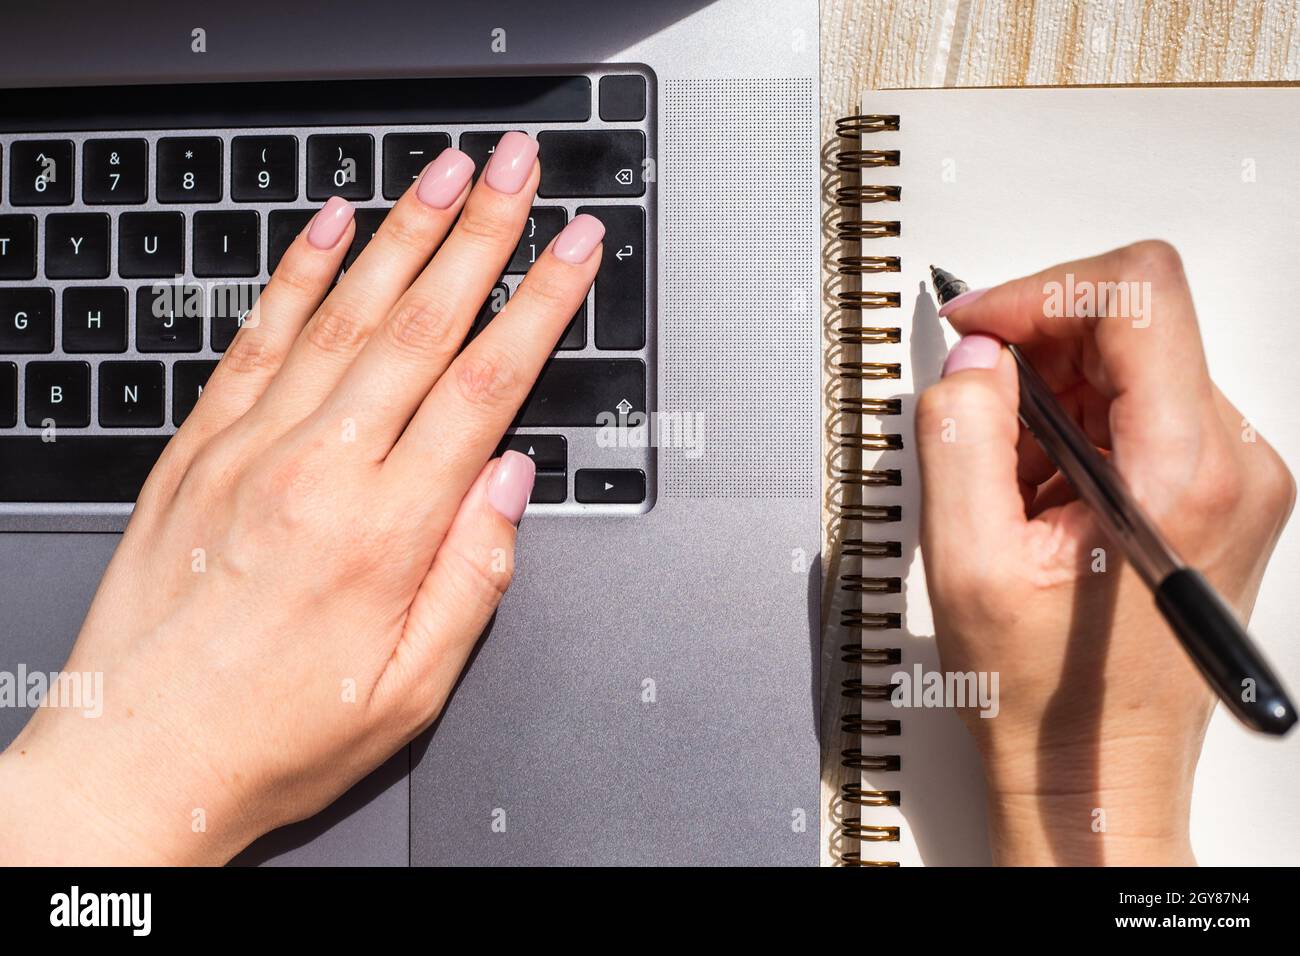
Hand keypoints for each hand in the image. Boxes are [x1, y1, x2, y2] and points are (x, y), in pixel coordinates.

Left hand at [0, 133, 604, 864]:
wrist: (136, 762)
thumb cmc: (273, 737)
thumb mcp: (410, 692)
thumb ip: (472, 579)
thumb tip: (509, 482)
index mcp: (381, 534)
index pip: (483, 389)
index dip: (540, 307)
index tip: (575, 250)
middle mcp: (314, 473)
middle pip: (421, 327)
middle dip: (482, 236)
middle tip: (518, 170)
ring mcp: (247, 450)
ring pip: (344, 316)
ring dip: (404, 235)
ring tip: (447, 174)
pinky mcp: (197, 448)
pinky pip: (255, 339)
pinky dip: (297, 275)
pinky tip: (332, 227)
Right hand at [916, 241, 1295, 864]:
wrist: (1097, 768)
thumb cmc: (1047, 695)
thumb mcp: (968, 563)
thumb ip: (961, 437)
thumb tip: (973, 360)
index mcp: (1185, 473)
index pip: (1138, 295)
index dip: (1042, 290)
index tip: (982, 327)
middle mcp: (1232, 465)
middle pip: (1137, 321)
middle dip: (1039, 349)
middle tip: (981, 413)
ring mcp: (1233, 477)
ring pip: (1134, 363)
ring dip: (1053, 398)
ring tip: (1014, 485)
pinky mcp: (1217, 490)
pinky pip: (1140, 409)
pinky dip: (1075, 429)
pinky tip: (1042, 498)